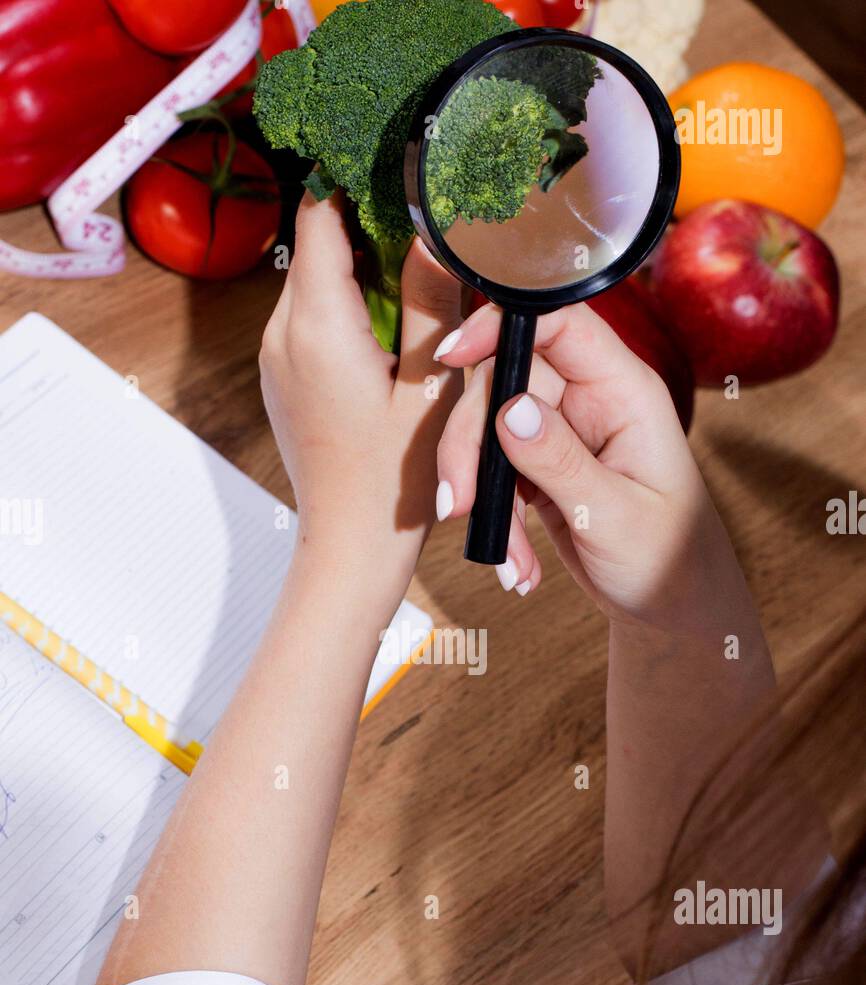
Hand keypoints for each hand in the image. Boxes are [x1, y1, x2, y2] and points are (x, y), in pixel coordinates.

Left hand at [259, 191, 463, 608]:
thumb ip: (430, 298)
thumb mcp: (431, 385)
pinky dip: (346, 307)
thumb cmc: (396, 482)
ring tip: (416, 274)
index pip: (317, 215)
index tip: (395, 164)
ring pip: (313, 282)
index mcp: (316, 326)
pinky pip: (310, 320)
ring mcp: (276, 359)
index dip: (353, 181)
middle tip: (424, 219)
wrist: (352, 550)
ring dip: (358, 270)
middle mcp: (281, 334)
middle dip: (364, 225)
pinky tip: (391, 329)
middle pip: (314, 245)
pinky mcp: (283, 380)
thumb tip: (433, 225)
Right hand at [434, 301, 746, 636]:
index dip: (501, 326)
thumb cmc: (668, 560)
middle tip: (459, 507)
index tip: (453, 357)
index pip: (558, 325)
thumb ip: (560, 461)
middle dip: (471, 445)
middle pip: (504, 383)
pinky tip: (518, 568)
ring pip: (490, 433)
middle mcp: (591, 402)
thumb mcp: (614, 516)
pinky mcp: (541, 469)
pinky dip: (497, 525)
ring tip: (508, 562)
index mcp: (624, 391)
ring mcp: (563, 435)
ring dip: (483, 498)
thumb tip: (509, 410)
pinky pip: (497, 476)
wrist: (674, 608)